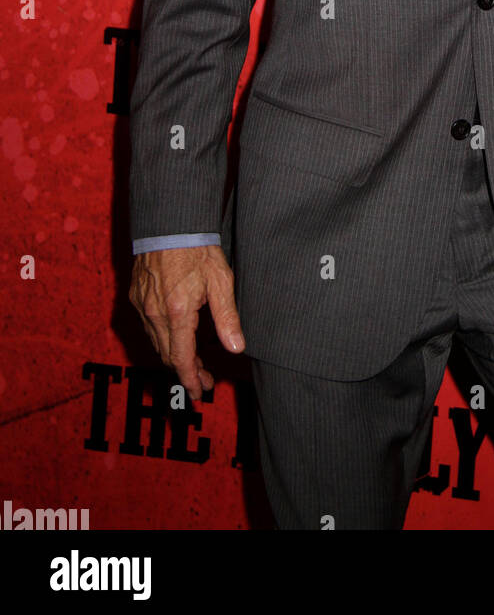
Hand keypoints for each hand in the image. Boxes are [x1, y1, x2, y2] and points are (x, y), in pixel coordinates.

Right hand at [129, 245, 245, 399]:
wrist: (169, 222)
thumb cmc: (197, 248)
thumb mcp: (220, 280)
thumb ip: (227, 317)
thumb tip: (236, 347)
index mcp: (177, 312)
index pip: (181, 359)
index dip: (191, 380)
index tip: (200, 393)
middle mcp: (154, 313)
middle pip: (168, 355)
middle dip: (187, 371)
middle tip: (205, 380)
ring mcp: (142, 305)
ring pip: (157, 343)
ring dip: (174, 355)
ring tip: (195, 362)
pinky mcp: (136, 296)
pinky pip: (149, 327)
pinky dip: (163, 338)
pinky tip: (177, 337)